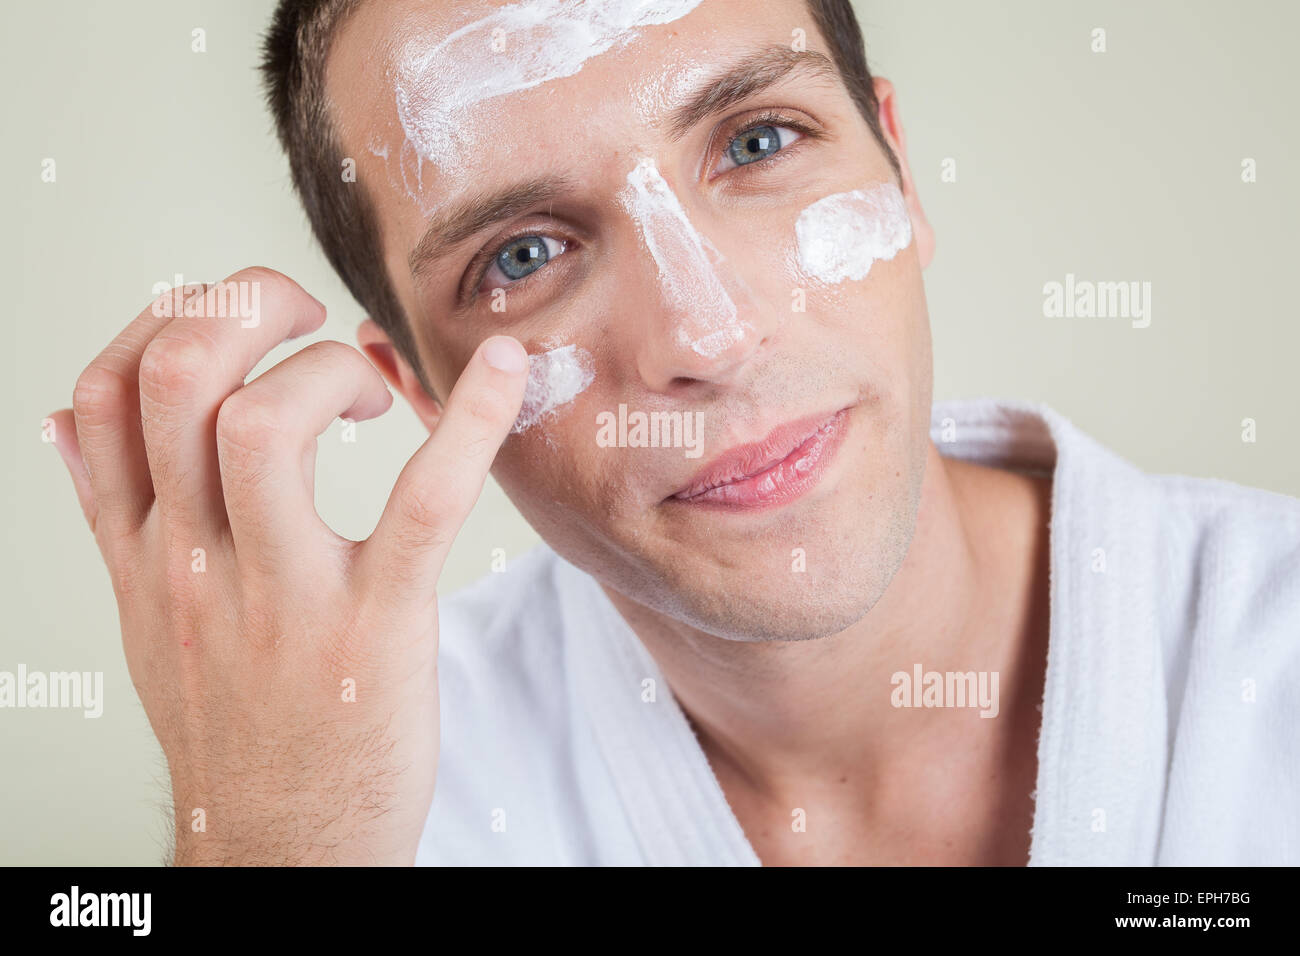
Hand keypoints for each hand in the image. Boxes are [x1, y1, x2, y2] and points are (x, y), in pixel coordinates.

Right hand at [48, 267, 527, 864]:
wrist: (285, 847)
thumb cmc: (234, 727)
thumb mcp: (146, 619)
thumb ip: (113, 517)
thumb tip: (66, 423)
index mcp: (146, 552)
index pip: (109, 394)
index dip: (169, 319)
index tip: (235, 316)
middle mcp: (196, 562)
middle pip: (176, 381)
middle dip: (243, 304)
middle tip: (304, 310)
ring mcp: (282, 595)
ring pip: (267, 424)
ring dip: (327, 367)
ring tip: (371, 391)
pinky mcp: (374, 624)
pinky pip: (421, 500)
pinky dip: (471, 421)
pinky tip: (508, 373)